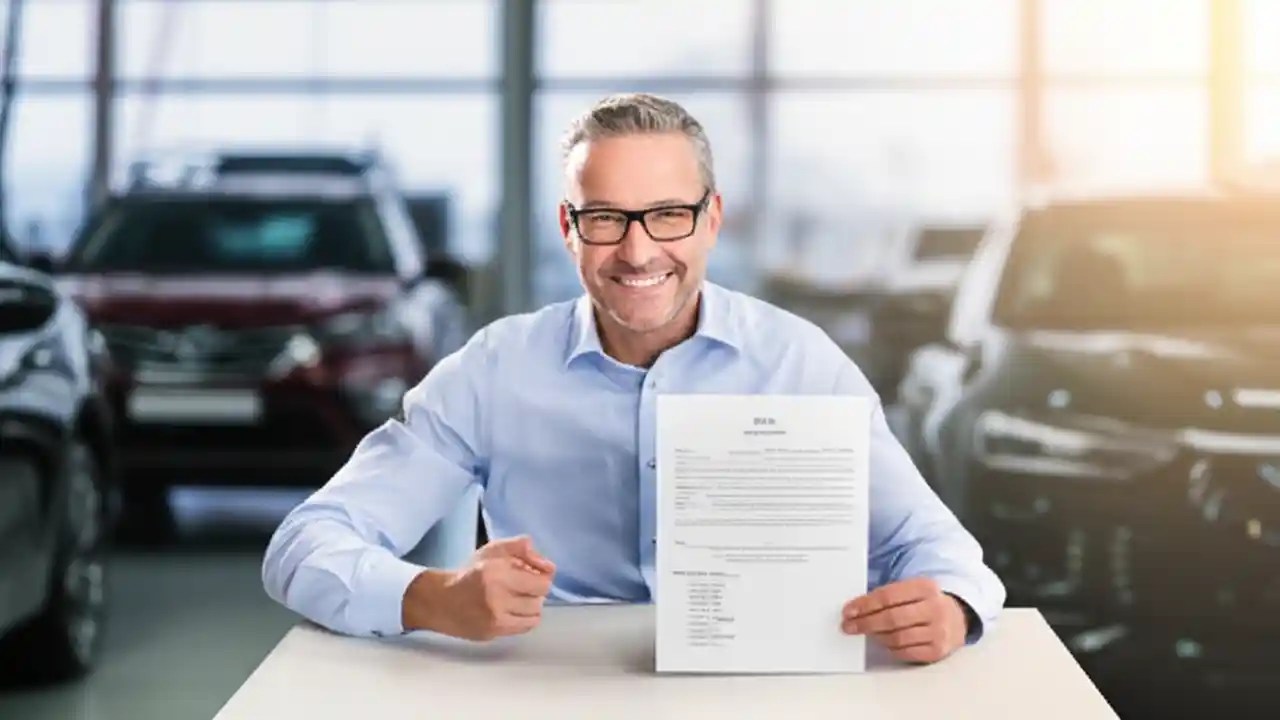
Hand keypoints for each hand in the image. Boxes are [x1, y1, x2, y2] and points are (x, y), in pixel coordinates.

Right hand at [403, 535, 555, 641]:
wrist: (441, 601)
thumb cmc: (471, 573)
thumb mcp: (494, 550)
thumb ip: (522, 549)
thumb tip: (550, 567)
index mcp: (496, 572)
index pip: (542, 582)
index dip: (540, 577)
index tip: (531, 575)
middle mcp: (496, 597)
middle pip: (540, 599)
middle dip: (535, 591)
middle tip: (522, 587)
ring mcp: (495, 618)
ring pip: (535, 615)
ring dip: (531, 606)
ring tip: (517, 599)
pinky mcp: (493, 633)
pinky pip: (525, 627)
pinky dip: (524, 618)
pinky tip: (513, 611)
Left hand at [841, 577, 967, 664]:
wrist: (958, 618)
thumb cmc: (925, 603)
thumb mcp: (912, 590)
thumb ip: (888, 596)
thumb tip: (855, 609)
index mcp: (926, 587)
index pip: (888, 596)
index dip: (864, 604)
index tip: (848, 611)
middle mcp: (934, 609)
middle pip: (891, 618)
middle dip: (865, 623)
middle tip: (849, 626)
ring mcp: (938, 632)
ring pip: (897, 638)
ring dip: (876, 636)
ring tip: (867, 632)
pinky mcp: (938, 651)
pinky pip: (905, 652)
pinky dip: (890, 648)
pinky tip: (883, 642)